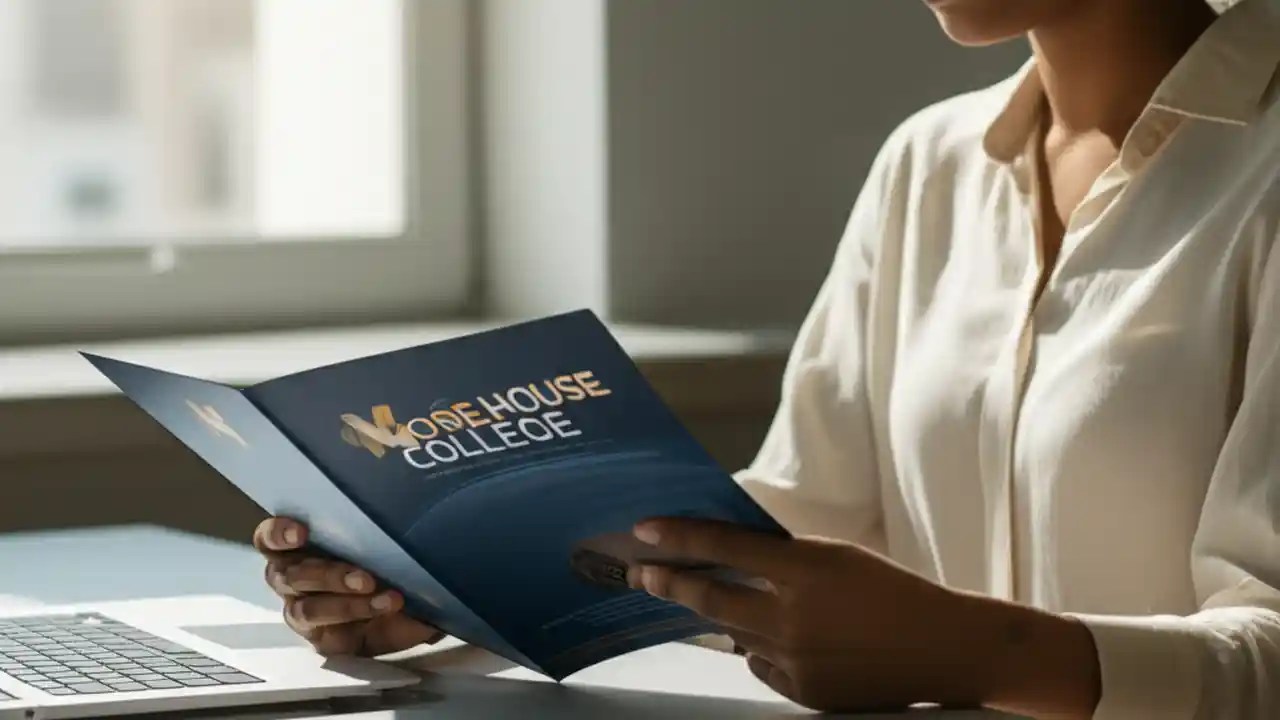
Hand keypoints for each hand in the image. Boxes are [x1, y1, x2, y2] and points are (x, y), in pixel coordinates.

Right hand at [254, 517, 442, 656]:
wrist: (416, 605)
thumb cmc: (387, 563)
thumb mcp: (385, 543)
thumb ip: (376, 528)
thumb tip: (396, 507)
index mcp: (296, 550)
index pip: (269, 540)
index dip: (277, 534)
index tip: (301, 532)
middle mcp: (292, 582)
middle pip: (289, 576)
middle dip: (327, 575)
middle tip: (364, 577)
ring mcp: (305, 614)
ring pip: (307, 609)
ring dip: (346, 603)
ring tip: (386, 598)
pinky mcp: (322, 641)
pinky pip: (328, 634)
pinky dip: (360, 619)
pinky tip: (385, 607)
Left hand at [628, 519, 1100, 716]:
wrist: (945, 648)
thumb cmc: (893, 592)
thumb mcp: (838, 556)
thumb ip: (783, 556)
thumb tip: (727, 551)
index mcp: (807, 570)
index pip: (725, 546)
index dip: (679, 537)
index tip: (644, 530)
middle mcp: (794, 618)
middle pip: (711, 597)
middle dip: (670, 582)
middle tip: (641, 573)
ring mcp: (796, 661)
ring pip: (734, 633)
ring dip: (721, 614)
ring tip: (710, 598)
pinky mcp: (803, 694)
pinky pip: (759, 664)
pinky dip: (759, 648)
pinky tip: (775, 638)